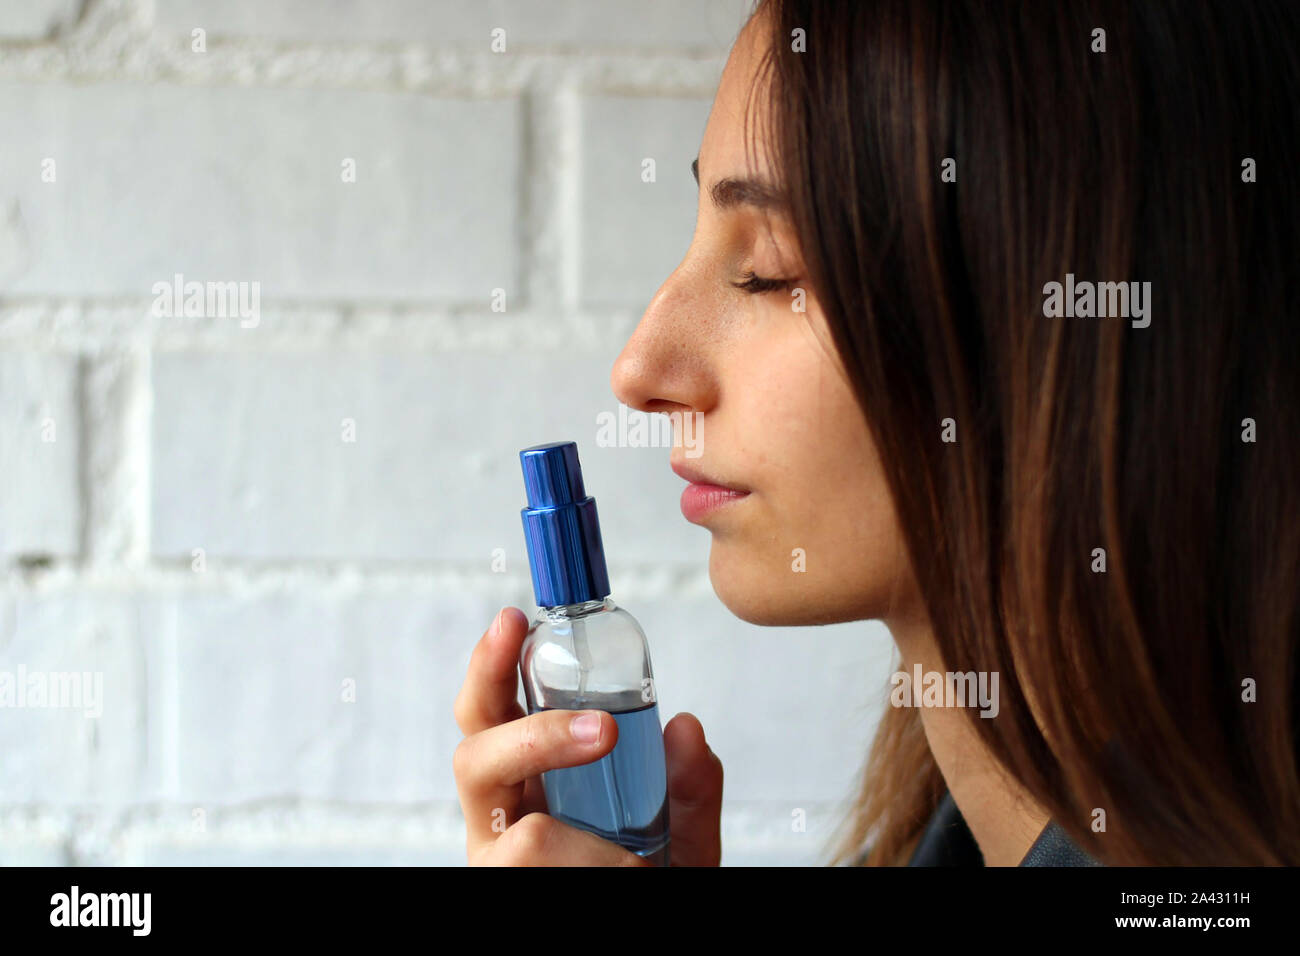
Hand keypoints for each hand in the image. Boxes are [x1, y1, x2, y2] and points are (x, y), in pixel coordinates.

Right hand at [453, 606, 723, 864]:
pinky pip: (550, 870)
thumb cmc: (651, 880)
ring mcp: (497, 865)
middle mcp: (499, 820)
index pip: (492, 711)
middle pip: (472, 758)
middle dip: (534, 735)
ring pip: (525, 836)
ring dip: (596, 846)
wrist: (651, 929)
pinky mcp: (505, 891)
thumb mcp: (684, 835)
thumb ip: (691, 787)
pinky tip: (629, 878)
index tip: (516, 619)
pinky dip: (606, 874)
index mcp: (526, 782)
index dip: (491, 664)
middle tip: (602, 732)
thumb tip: (686, 728)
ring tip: (637, 864)